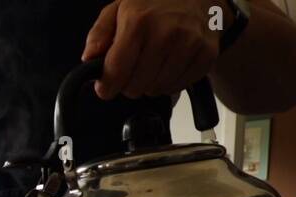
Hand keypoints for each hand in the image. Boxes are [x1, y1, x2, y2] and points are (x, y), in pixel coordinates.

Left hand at [83, 0, 221, 99]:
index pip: (116, 71)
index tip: (105, 87)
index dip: (107, 86)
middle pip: (135, 86)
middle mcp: (165, 33)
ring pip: (157, 89)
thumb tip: (89, 58)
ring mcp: (189, 44)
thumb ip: (99, 33)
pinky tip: (168, 65)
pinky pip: (179, 86)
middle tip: (132, 69)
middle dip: (128, 84)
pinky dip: (170, 82)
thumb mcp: (119, 8)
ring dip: (149, 84)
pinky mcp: (206, 54)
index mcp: (138, 21)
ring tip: (151, 65)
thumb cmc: (154, 3)